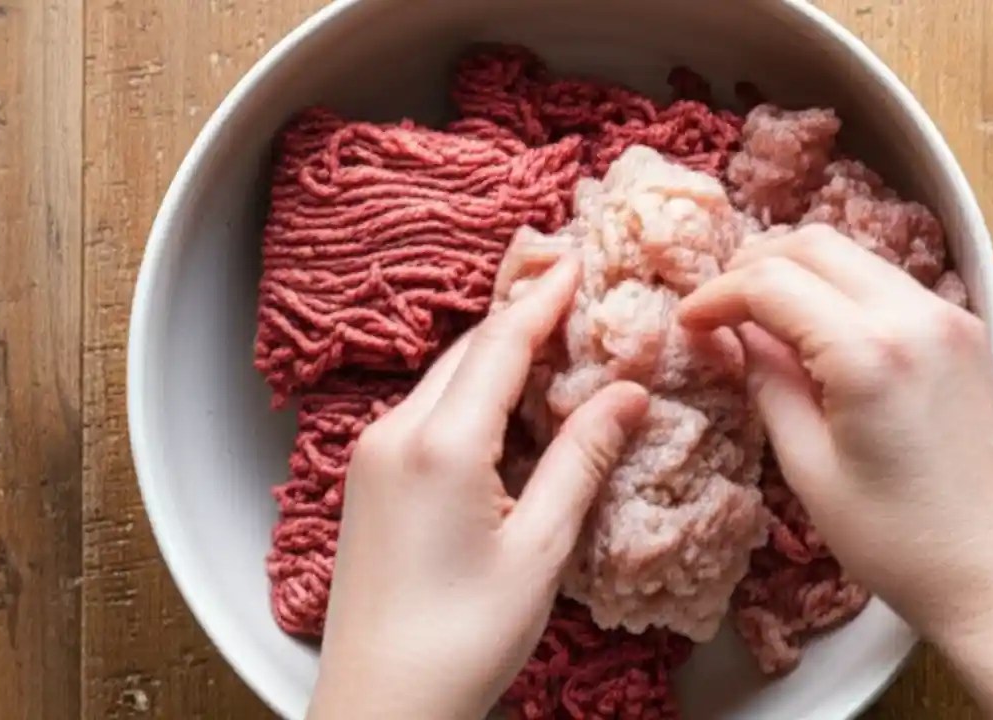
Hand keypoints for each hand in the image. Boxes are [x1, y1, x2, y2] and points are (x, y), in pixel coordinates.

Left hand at [307, 256, 648, 719]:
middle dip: (517, 317)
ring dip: (492, 356)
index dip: (541, 298)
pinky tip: (502, 407)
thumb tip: (626, 393)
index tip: (573, 260)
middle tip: (567, 289)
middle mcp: (393, 436)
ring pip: (442, 380)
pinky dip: (467, 394)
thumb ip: (581, 461)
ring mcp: (371, 457)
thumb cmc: (464, 639)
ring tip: (547, 341)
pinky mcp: (366, 482)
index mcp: (440, 446)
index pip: (499, 345)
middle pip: (465, 352)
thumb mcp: (539, 549)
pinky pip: (423, 412)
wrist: (380, 704)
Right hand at [679, 224, 992, 642]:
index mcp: (870, 352)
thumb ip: (770, 385)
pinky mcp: (967, 334)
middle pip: (816, 245)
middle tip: (717, 306)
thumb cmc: (900, 543)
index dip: (718, 293)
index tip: (688, 322)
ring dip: (799, 270)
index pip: (773, 282)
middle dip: (755, 264)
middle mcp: (916, 315)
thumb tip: (739, 337)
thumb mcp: (810, 470)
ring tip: (757, 314)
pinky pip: (887, 283)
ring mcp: (950, 318)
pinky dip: (840, 288)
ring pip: (854, 256)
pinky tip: (814, 328)